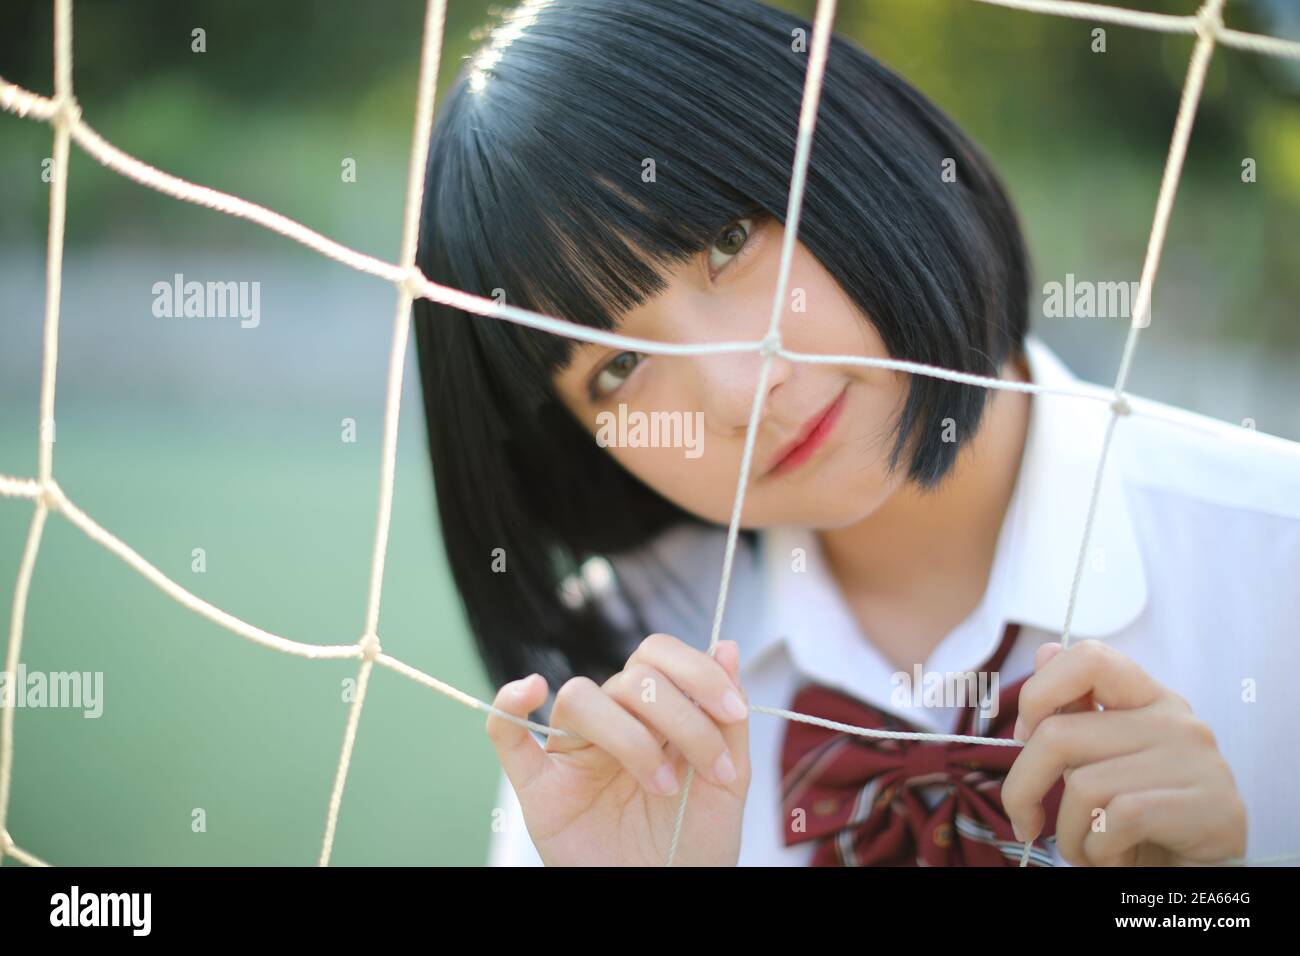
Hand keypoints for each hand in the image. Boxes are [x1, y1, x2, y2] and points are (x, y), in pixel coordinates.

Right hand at [485, 634, 750, 865]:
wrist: (670, 896)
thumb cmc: (695, 846)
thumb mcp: (728, 781)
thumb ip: (726, 719)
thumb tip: (726, 647)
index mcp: (654, 714)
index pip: (658, 656)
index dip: (696, 673)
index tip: (733, 713)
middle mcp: (612, 723)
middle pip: (630, 679)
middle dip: (681, 718)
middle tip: (711, 769)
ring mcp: (574, 753)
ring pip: (581, 698)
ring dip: (630, 736)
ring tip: (662, 785)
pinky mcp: (540, 787)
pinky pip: (507, 735)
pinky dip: (508, 705)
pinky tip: (531, 691)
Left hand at [1003, 639, 1245, 865]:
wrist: (1205, 873)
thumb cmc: (1142, 817)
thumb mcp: (1102, 759)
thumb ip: (1075, 712)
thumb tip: (1045, 651)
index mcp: (1148, 698)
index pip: (1089, 658)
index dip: (1039, 692)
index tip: (1024, 738)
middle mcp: (1176, 719)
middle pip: (1059, 734)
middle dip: (1024, 787)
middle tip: (1025, 821)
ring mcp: (1197, 761)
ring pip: (1083, 786)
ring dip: (1068, 834)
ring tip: (1088, 848)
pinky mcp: (1210, 808)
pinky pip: (1117, 821)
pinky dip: (1099, 851)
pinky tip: (1115, 858)